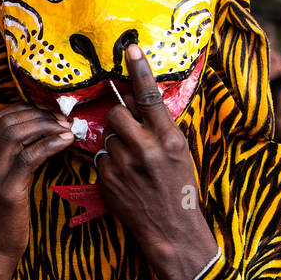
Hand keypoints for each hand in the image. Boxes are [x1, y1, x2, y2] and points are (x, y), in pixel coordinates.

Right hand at [0, 105, 72, 279]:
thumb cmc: (5, 218)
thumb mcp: (2, 183)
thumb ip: (12, 160)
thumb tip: (41, 136)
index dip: (26, 110)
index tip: (49, 114)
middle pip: (9, 121)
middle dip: (40, 115)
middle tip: (63, 120)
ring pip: (18, 134)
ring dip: (47, 126)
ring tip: (67, 129)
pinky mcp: (7, 190)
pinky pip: (30, 156)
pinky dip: (51, 144)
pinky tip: (66, 142)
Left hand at [96, 44, 217, 279]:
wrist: (171, 230)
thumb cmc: (179, 189)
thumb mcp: (180, 154)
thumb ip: (160, 127)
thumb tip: (138, 100)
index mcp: (170, 140)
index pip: (150, 97)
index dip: (139, 71)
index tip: (130, 49)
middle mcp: (146, 149)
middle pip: (117, 113)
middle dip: (119, 117)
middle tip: (130, 131)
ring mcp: (124, 165)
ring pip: (107, 135)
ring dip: (115, 142)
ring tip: (132, 161)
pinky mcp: (107, 179)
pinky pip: (101, 156)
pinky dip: (109, 161)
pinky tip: (124, 176)